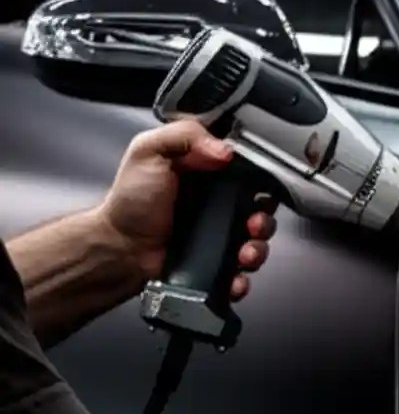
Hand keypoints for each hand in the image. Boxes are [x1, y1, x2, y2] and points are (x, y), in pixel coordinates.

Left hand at [95, 120, 277, 300]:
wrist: (117, 248)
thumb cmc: (129, 200)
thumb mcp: (149, 150)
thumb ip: (185, 136)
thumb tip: (225, 150)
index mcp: (209, 172)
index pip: (250, 172)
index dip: (262, 181)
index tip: (260, 190)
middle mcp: (219, 203)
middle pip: (261, 209)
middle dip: (265, 220)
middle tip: (252, 224)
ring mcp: (219, 234)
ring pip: (258, 241)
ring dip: (259, 248)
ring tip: (245, 253)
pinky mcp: (216, 261)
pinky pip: (241, 271)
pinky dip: (244, 277)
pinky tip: (235, 276)